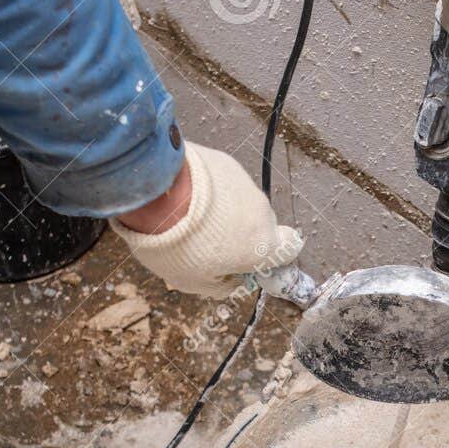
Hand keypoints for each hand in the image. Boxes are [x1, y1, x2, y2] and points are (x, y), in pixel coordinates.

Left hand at [109, 143, 300, 296]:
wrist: (157, 193)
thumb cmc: (177, 245)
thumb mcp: (194, 282)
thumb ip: (220, 284)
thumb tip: (230, 280)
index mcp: (262, 246)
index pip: (290, 248)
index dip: (275, 254)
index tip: (253, 259)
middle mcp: (262, 212)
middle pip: (259, 225)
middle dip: (239, 233)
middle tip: (207, 240)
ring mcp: (245, 184)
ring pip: (240, 202)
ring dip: (222, 211)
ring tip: (188, 216)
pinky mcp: (226, 163)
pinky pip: (224, 182)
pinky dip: (210, 190)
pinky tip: (185, 195)